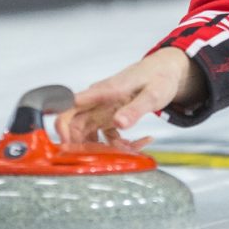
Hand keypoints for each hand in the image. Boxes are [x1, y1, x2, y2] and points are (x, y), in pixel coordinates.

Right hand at [56, 47, 203, 151]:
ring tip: (126, 151)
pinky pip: (106, 135)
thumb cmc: (158, 76)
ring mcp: (103, 109)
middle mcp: (98, 101)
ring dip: (103, 148)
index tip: (66, 145)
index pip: (70, 105)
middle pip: (75, 124)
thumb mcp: (152, 94)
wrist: (166, 69)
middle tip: (99, 159)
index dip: (62, 125)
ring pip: (90, 133)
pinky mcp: (111, 115)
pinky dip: (118, 145)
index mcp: (103, 91)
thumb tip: (119, 123)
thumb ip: (135, 109)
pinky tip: (136, 144)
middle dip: (82, 145)